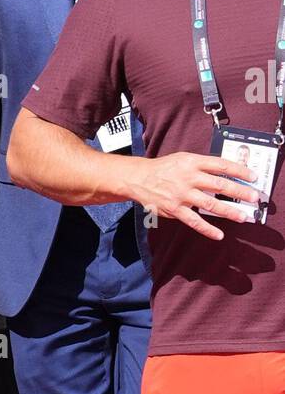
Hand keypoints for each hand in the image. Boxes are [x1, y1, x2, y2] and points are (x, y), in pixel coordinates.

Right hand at [132, 152, 259, 239]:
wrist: (139, 178)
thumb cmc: (164, 168)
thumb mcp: (184, 159)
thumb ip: (203, 165)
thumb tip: (227, 173)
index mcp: (192, 162)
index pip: (220, 165)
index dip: (239, 170)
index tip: (253, 177)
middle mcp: (188, 177)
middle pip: (219, 184)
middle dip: (239, 192)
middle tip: (254, 198)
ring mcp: (181, 194)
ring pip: (210, 204)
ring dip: (229, 211)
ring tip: (243, 217)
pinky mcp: (174, 209)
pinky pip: (194, 221)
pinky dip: (207, 229)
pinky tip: (219, 234)